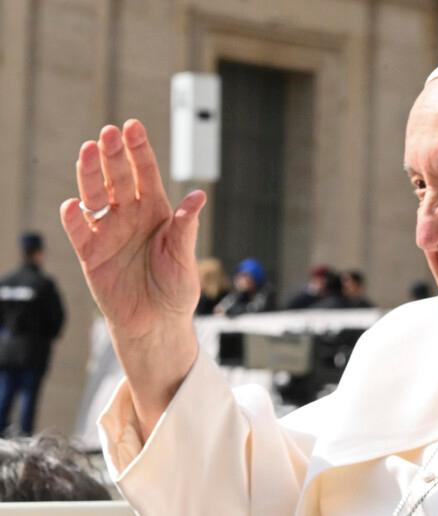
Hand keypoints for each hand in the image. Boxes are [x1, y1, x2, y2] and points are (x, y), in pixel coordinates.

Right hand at [60, 120, 204, 436]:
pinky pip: (79, 231)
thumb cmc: (176, 289)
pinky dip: (74, 218)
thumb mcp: (184, 257)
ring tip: (86, 152)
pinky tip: (73, 205)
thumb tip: (199, 195)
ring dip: (89, 175)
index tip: (133, 127)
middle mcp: (131, 217)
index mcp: (158, 213)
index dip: (139, 151)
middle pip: (118, 179)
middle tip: (108, 134)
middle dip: (113, 156)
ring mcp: (109, 233)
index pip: (146, 175)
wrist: (157, 324)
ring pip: (95, 197)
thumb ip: (186, 227)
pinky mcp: (92, 255)